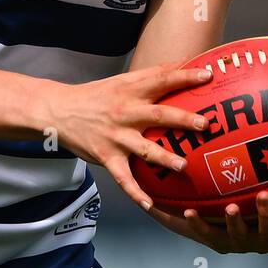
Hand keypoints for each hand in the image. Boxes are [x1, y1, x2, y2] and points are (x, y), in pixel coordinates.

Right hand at [41, 60, 214, 211]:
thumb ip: (151, 74)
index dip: (185, 77)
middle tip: (205, 124)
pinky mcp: (106, 156)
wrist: (59, 111)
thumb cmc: (96, 95)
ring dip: (164, 158)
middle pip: (158, 115)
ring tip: (183, 165)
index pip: (162, 80)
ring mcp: (116, 137)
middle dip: (183, 120)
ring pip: (144, 149)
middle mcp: (125, 113)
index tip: (208, 76)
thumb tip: (183, 63)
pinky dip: (135, 192)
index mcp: (131, 91)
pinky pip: (123, 178)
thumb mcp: (121, 80)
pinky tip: (149, 204)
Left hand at [146, 191, 267, 253]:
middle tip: (264, 195)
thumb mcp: (263, 179)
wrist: (212, 217)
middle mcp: (262, 237)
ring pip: (239, 236)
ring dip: (235, 222)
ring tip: (231, 208)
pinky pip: (206, 233)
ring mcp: (239, 242)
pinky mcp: (215, 241)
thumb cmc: (247, 191)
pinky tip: (190, 211)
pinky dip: (198, 224)